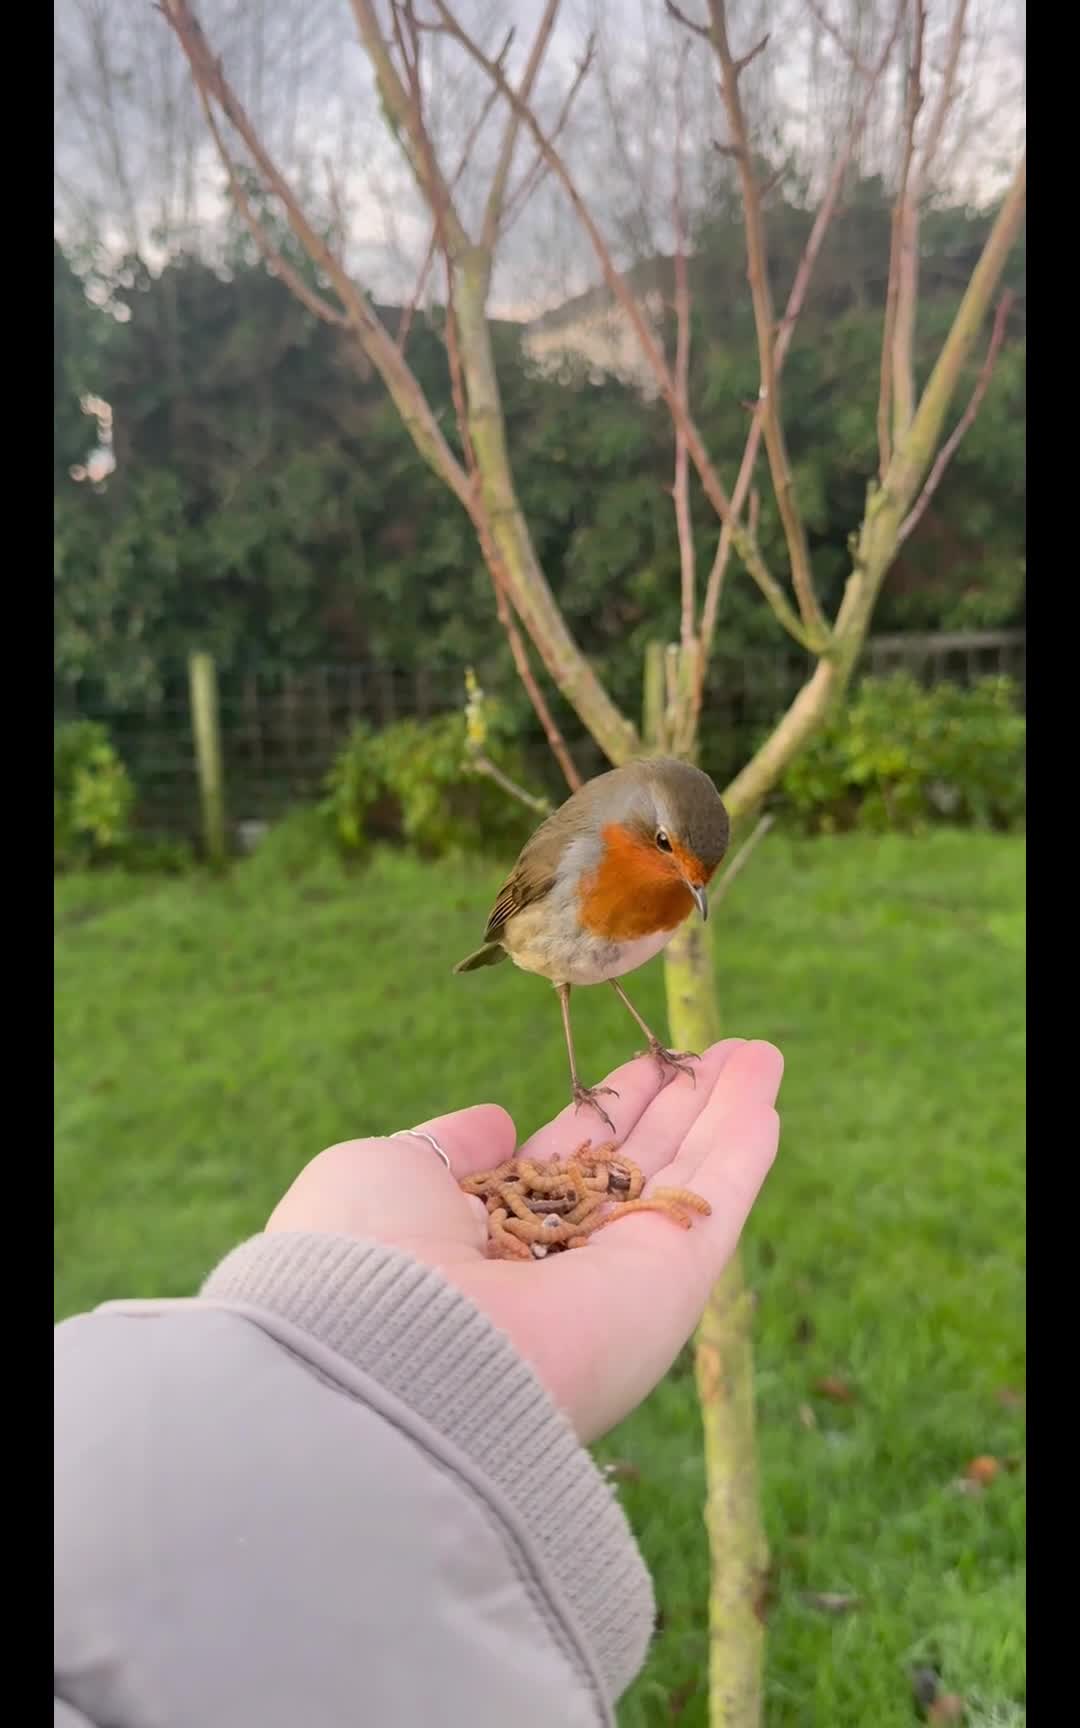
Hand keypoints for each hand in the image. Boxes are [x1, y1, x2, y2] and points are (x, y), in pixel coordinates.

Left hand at [267, 1039, 781, 1442]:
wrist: (390, 1355)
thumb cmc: (364, 1258)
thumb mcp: (387, 1174)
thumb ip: (449, 1147)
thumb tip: (497, 1124)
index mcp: (487, 1248)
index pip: (564, 1167)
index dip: (608, 1112)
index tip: (643, 1067)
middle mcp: (559, 1270)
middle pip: (637, 1170)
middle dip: (678, 1108)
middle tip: (721, 1049)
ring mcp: (619, 1281)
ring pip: (684, 1180)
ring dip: (725, 1113)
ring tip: (760, 1052)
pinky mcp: (669, 1288)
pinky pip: (712, 1202)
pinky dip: (742, 1147)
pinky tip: (763, 1094)